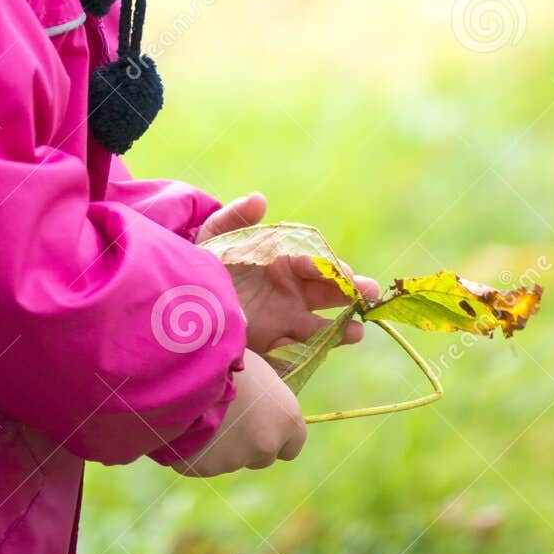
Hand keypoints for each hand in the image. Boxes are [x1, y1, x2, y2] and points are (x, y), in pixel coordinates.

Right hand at [170, 351, 306, 475]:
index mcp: (287, 418)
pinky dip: (197, 448)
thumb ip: (266, 395)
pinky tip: (187, 423)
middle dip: (248, 443)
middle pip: (263, 456)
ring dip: (222, 445)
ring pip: (232, 460)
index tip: (261, 422)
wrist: (189, 368)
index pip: (293, 445)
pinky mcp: (206, 466)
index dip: (277, 435)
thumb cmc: (226, 356)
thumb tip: (263, 399)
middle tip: (228, 417)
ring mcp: (236, 460)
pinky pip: (203, 461)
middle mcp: (267, 445)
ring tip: (203, 414)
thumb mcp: (258, 370)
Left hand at [195, 191, 380, 355]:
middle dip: (350, 291)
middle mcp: (290, 289)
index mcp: (283, 260)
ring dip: (340, 328)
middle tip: (369, 293)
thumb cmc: (205, 256)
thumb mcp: (216, 234)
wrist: (184, 292)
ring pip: (319, 324)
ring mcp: (283, 317)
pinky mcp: (270, 342)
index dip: (329, 266)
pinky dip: (310, 353)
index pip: (313, 262)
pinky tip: (324, 354)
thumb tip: (259, 199)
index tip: (342, 271)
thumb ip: (237, 216)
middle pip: (327, 291)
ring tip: (357, 331)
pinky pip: (295, 350)